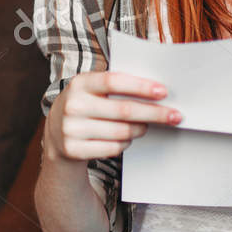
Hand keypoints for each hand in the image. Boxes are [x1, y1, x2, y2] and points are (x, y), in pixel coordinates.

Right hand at [46, 69, 181, 162]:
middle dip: (154, 113)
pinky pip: (113, 148)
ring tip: (146, 126)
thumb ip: (117, 86)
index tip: (163, 92)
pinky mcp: (73, 150)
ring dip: (141, 129)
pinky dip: (126, 143)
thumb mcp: (92, 90)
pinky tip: (126, 138)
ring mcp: (70, 129)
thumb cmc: (86, 106)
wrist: (56, 135)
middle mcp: (72, 105)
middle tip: (175, 116)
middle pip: (124, 110)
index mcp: (79, 83)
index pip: (114, 81)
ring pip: (122, 132)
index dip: (140, 86)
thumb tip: (157, 91)